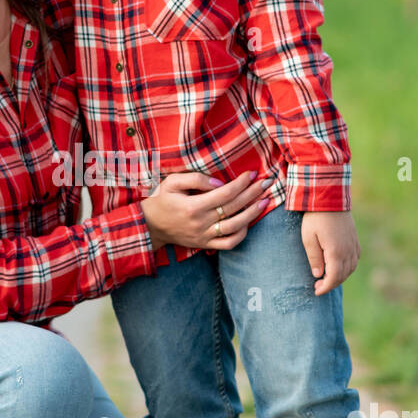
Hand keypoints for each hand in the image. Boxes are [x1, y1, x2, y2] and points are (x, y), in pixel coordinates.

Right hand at [141, 171, 275, 251]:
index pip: (225, 193)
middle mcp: (201, 223)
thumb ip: (196, 179)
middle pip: (234, 207)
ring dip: (253, 213)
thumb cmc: (162, 200)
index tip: (253, 173)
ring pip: (235, 227)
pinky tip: (249, 222)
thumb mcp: (172, 183)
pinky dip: (242, 234)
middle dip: (253, 193)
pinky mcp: (205, 245)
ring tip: (265, 201)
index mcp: (193, 206)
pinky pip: (228, 244)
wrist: (150, 226)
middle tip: (267, 182)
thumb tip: (220, 183)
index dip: (241, 183)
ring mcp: (204, 236)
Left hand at [301, 211, 359, 294]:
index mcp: (336, 252)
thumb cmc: (315, 218)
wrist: (329, 197)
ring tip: (327, 277)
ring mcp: (353, 244)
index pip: (334, 278)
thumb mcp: (308, 238)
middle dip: (331, 283)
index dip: (325, 287)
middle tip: (318, 285)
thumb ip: (314, 258)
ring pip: (351, 268)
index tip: (316, 291)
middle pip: (343, 275)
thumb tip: (318, 275)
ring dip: (340, 276)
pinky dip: (348, 267)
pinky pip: (355, 258)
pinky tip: (338, 265)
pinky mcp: (354, 239)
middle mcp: (348, 250)